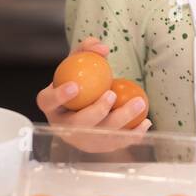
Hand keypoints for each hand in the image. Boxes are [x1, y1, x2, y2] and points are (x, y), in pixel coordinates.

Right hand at [35, 36, 151, 135]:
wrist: (88, 102)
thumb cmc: (81, 79)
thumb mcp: (79, 62)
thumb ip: (87, 50)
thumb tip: (102, 48)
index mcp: (51, 106)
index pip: (48, 102)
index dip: (59, 96)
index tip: (75, 86)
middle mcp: (64, 127)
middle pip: (78, 124)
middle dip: (96, 111)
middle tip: (112, 94)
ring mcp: (82, 140)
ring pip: (101, 136)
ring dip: (122, 120)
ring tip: (139, 102)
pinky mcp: (100, 147)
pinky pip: (118, 143)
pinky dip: (133, 134)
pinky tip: (146, 122)